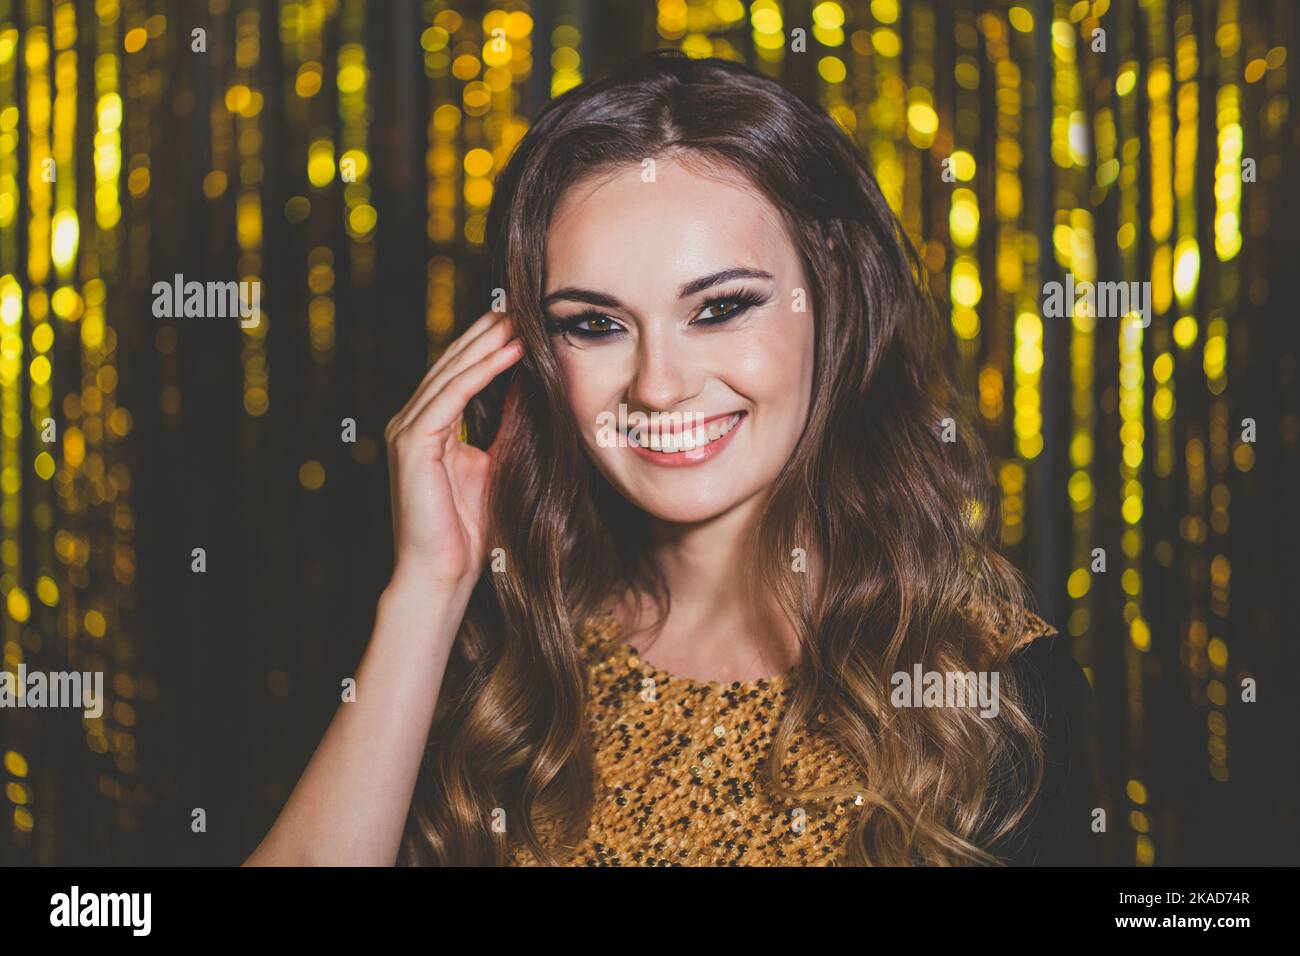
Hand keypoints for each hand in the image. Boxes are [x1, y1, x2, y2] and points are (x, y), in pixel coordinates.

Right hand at [383, 311, 522, 593]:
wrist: (444, 575)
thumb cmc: (472, 531)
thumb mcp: (499, 463)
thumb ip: (508, 425)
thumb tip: (532, 387)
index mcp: (429, 425)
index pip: (461, 372)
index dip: (490, 343)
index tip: (525, 319)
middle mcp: (413, 420)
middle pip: (454, 363)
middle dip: (489, 331)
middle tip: (523, 302)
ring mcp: (407, 430)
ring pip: (451, 372)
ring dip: (488, 342)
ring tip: (520, 317)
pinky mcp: (412, 443)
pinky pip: (450, 396)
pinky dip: (480, 371)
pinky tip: (508, 352)